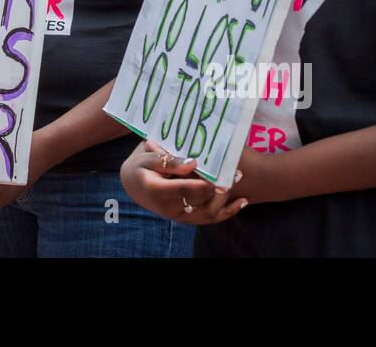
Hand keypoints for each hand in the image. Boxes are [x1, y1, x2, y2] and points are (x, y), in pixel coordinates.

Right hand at [119, 139, 247, 224]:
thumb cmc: (140, 166)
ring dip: (227, 201)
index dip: (205, 184)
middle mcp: (169, 208)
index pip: (185, 189)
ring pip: (208, 214)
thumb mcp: (147, 157)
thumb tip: (193, 163)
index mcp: (157, 190)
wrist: (133, 185)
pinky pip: (209, 218)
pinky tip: (241, 201)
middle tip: (237, 172)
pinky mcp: (186, 218)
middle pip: (201, 202)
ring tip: (238, 181)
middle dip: (221, 189)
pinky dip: (227, 212)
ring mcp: (179, 215)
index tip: (223, 176)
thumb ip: (168, 160)